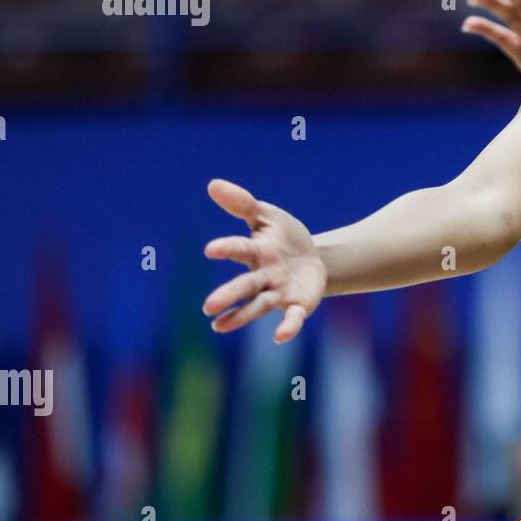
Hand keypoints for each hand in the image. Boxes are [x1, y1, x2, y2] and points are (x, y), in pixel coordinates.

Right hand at [201, 178, 326, 342]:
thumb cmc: (283, 237)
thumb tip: (212, 184)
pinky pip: (292, 317)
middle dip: (228, 295)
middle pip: (245, 285)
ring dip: (242, 316)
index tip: (210, 249)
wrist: (313, 258)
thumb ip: (243, 204)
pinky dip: (287, 326)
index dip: (227, 248)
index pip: (239, 248)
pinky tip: (280, 336)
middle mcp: (263, 275)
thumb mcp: (268, 216)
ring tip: (219, 326)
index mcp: (256, 251)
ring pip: (259, 304)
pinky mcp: (297, 305)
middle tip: (207, 306)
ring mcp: (279, 292)